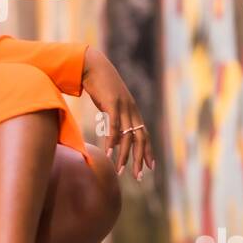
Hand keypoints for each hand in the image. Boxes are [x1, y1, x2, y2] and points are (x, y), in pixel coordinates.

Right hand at [82, 46, 155, 179]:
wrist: (92, 66)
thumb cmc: (99, 86)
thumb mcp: (109, 107)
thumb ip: (114, 124)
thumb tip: (116, 142)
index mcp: (132, 111)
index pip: (144, 135)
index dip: (148, 151)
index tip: (150, 168)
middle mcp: (131, 110)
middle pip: (140, 139)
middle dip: (140, 159)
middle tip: (138, 177)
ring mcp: (123, 106)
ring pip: (128, 136)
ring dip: (125, 155)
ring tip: (120, 170)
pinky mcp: (112, 103)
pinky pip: (114, 126)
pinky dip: (112, 141)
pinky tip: (109, 153)